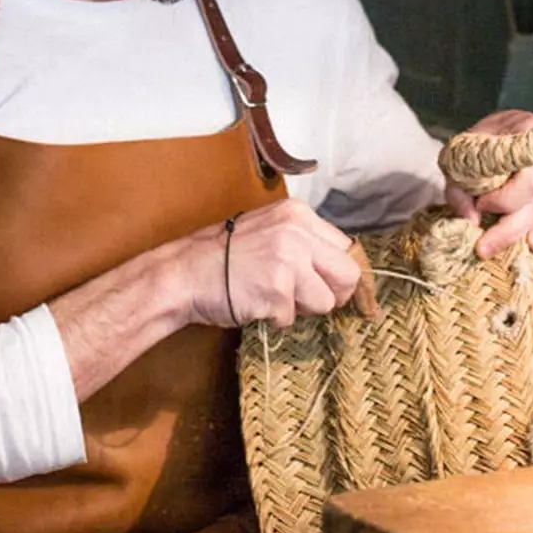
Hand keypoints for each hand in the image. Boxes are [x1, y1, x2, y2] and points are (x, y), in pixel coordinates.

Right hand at [180, 198, 364, 328]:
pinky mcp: (277, 290)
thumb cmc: (224, 256)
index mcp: (298, 214)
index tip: (329, 287)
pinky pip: (293, 318)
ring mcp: (289, 260)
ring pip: (326, 302)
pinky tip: (254, 302)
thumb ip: (304, 242)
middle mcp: (298, 232)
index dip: (338, 274)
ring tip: (271, 296)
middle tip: (306, 300)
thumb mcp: (269, 230)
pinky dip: (275, 319)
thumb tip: (340, 270)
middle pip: (348, 275)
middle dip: (332, 294)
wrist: (184, 272)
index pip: (346, 249)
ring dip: (300, 308)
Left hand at [445, 110, 532, 261]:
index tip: (479, 209)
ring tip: (528, 246)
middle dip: (512, 229)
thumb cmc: (492, 141)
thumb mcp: (465, 152)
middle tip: (485, 249)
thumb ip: (461, 185)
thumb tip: (470, 219)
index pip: (528, 179)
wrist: (516, 128)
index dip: (503, 202)